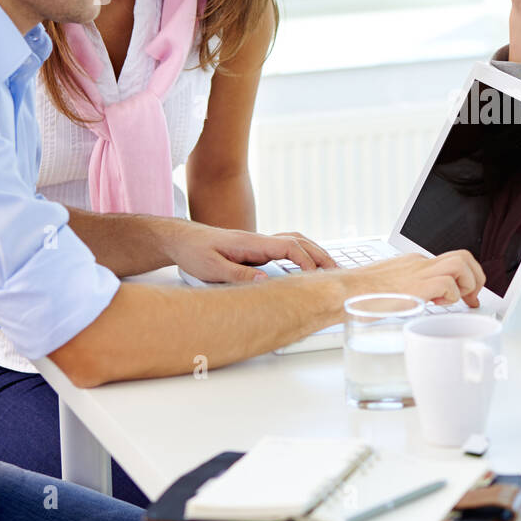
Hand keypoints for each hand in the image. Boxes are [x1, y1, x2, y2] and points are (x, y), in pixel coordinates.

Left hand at [161, 219, 337, 283]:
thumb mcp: (212, 268)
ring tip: (330, 268)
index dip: (306, 260)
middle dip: (320, 255)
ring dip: (314, 252)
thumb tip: (265, 280)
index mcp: (252, 242)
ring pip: (295, 242)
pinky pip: (287, 248)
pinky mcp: (257, 250)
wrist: (182, 240)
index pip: (288, 247)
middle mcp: (260, 240)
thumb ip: (238, 274)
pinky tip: (308, 267)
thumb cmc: (195, 252)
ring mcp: (260, 244)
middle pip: (299, 241)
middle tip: (337, 271)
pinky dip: (303, 254)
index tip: (316, 276)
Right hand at [349, 250, 486, 307]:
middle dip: (476, 277)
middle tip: (472, 297)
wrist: (344, 291)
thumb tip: (414, 304)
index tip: (468, 296)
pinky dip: (450, 297)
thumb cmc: (360, 294)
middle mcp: (420, 263)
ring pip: (461, 263)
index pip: (450, 261)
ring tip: (458, 300)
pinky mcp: (417, 285)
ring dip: (467, 284)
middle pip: (463, 255)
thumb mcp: (390, 288)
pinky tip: (437, 304)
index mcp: (414, 263)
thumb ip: (407, 291)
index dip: (466, 277)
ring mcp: (419, 272)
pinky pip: (448, 284)